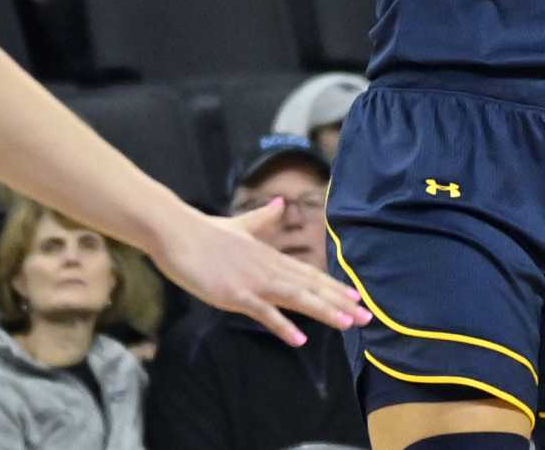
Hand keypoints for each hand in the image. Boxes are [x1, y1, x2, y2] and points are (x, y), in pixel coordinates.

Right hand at [150, 199, 369, 347]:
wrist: (177, 232)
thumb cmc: (205, 231)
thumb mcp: (239, 226)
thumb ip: (261, 219)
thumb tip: (279, 205)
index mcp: (269, 255)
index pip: (308, 274)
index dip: (334, 287)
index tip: (357, 298)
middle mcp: (268, 268)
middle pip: (310, 287)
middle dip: (339, 302)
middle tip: (368, 316)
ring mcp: (253, 282)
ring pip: (296, 298)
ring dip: (323, 311)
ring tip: (347, 324)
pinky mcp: (235, 294)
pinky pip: (264, 313)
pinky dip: (283, 326)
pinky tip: (300, 339)